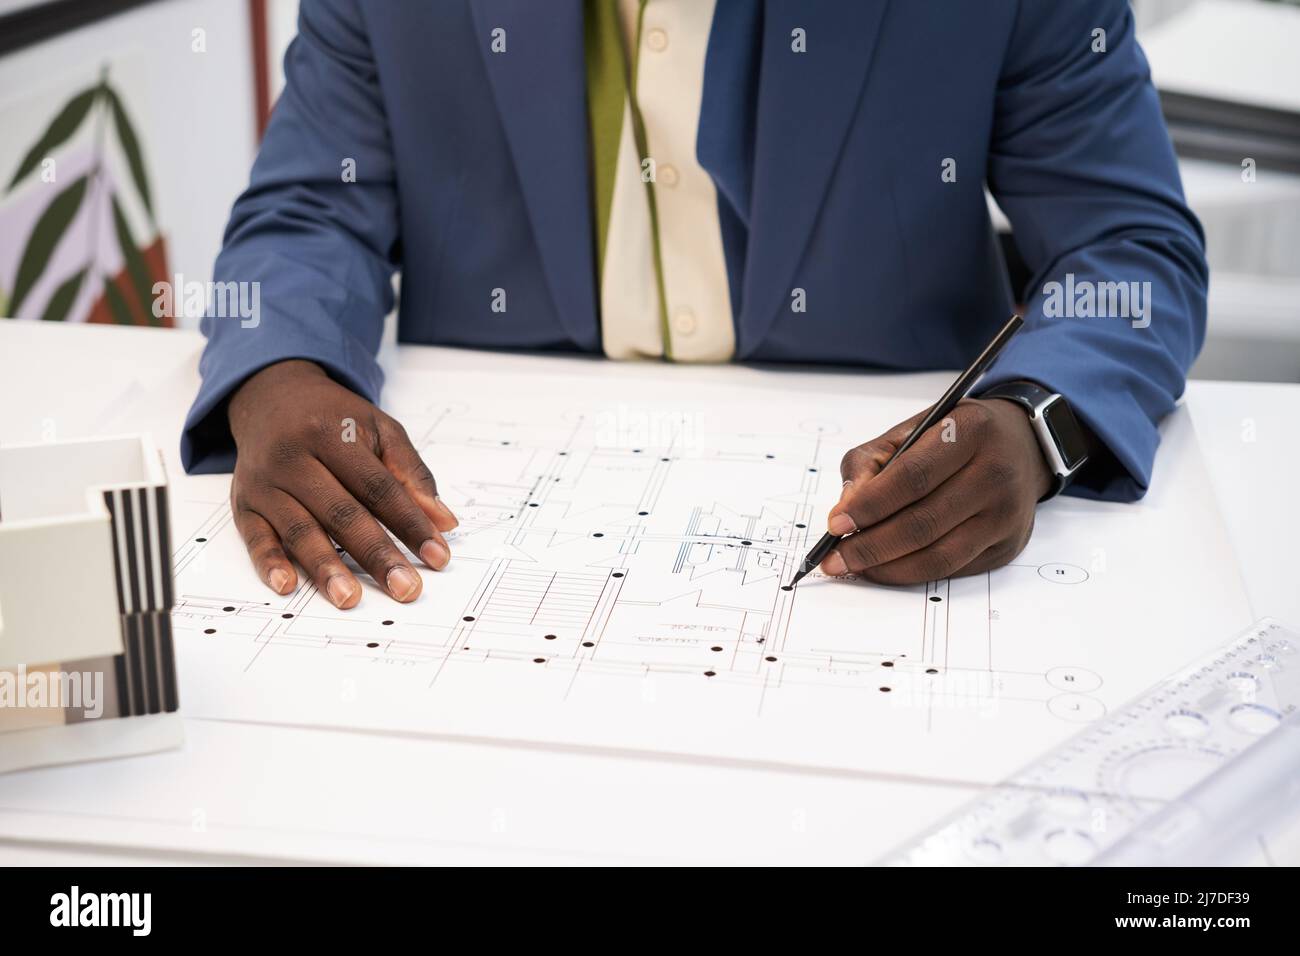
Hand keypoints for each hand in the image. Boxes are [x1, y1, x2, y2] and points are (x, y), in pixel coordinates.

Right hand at [227, 360, 457, 607]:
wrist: (272, 398)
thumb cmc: (333, 419)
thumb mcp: (379, 429)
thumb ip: (411, 473)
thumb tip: (443, 521)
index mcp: (333, 435)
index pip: (379, 488)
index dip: (410, 523)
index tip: (437, 555)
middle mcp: (295, 458)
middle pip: (342, 513)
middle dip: (377, 554)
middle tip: (405, 588)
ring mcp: (266, 483)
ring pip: (300, 530)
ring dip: (326, 567)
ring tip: (350, 598)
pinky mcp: (244, 504)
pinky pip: (255, 537)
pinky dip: (270, 562)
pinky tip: (287, 585)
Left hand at [822, 399, 1051, 584]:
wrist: (1018, 447)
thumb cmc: (954, 437)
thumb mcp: (910, 430)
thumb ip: (870, 463)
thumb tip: (845, 509)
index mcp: (971, 431)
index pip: (912, 477)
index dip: (870, 505)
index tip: (835, 524)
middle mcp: (996, 473)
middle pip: (923, 523)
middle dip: (870, 546)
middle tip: (835, 557)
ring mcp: (1006, 514)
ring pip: (938, 556)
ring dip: (887, 568)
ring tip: (854, 566)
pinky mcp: (1007, 546)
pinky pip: (952, 568)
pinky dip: (912, 573)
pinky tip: (886, 567)